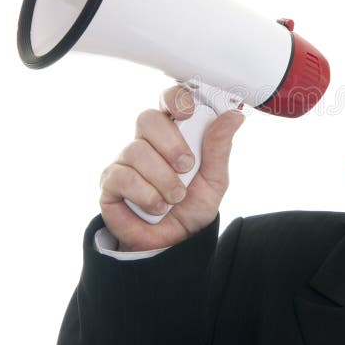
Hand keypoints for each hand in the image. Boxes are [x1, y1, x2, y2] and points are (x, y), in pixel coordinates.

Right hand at [99, 85, 245, 250]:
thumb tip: (234, 115)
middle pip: (148, 118)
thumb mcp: (215, 179)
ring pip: (137, 151)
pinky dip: (146, 195)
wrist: (175, 244)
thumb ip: (219, 147)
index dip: (175, 99)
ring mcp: (126, 160)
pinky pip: (123, 176)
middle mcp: (147, 142)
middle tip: (186, 166)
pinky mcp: (110, 182)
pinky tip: (157, 207)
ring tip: (175, 198)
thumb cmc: (192, 208)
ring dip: (163, 179)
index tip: (188, 112)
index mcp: (175, 134)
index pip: (168, 101)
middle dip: (171, 143)